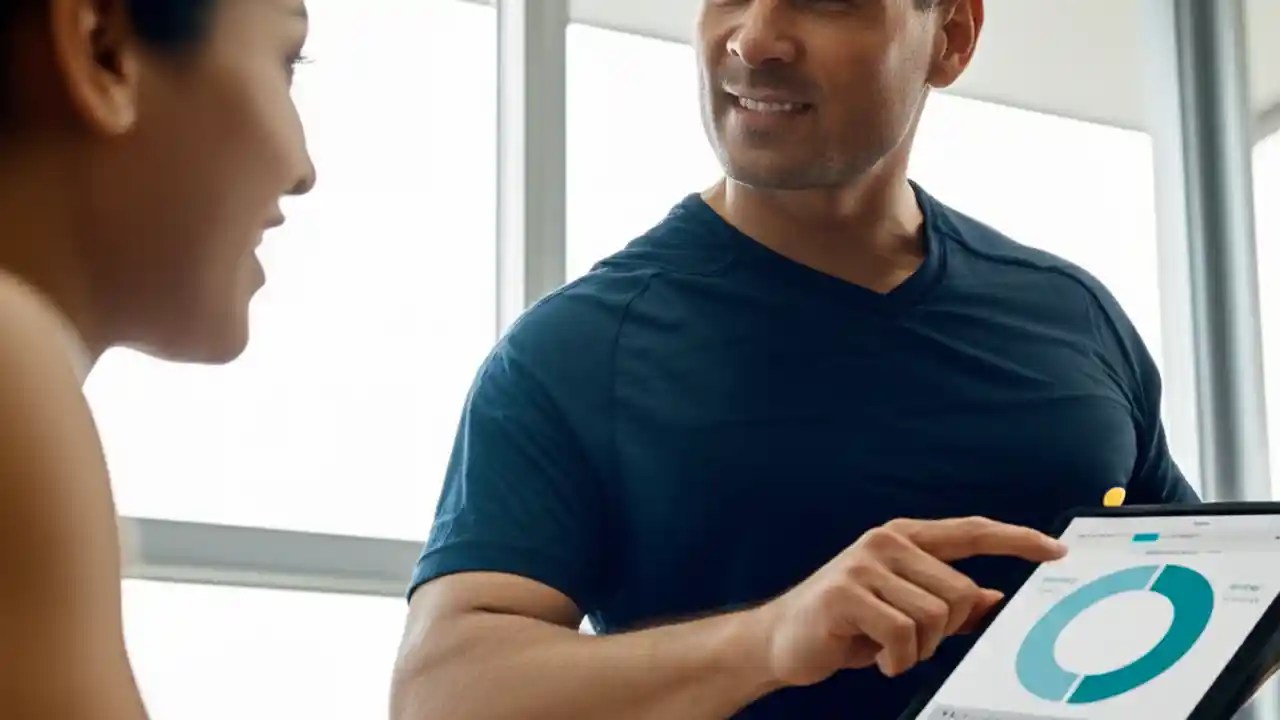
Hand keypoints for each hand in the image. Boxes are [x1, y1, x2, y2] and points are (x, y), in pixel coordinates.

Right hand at [752, 516, 1066, 685]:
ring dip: (918, 649)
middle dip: (943, 630)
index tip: (1056, 550)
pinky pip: (904, 634)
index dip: (1017, 539)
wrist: (780, 640)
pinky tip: (875, 656)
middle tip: (908, 642)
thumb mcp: (903, 611)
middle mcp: (886, 543)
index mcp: (903, 540)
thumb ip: (948, 603)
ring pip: (935, 616)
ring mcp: (865, 565)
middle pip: (959, 591)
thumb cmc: (844, 625)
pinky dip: (897, 660)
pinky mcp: (847, 593)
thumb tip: (994, 599)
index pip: (971, 531)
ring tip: (886, 648)